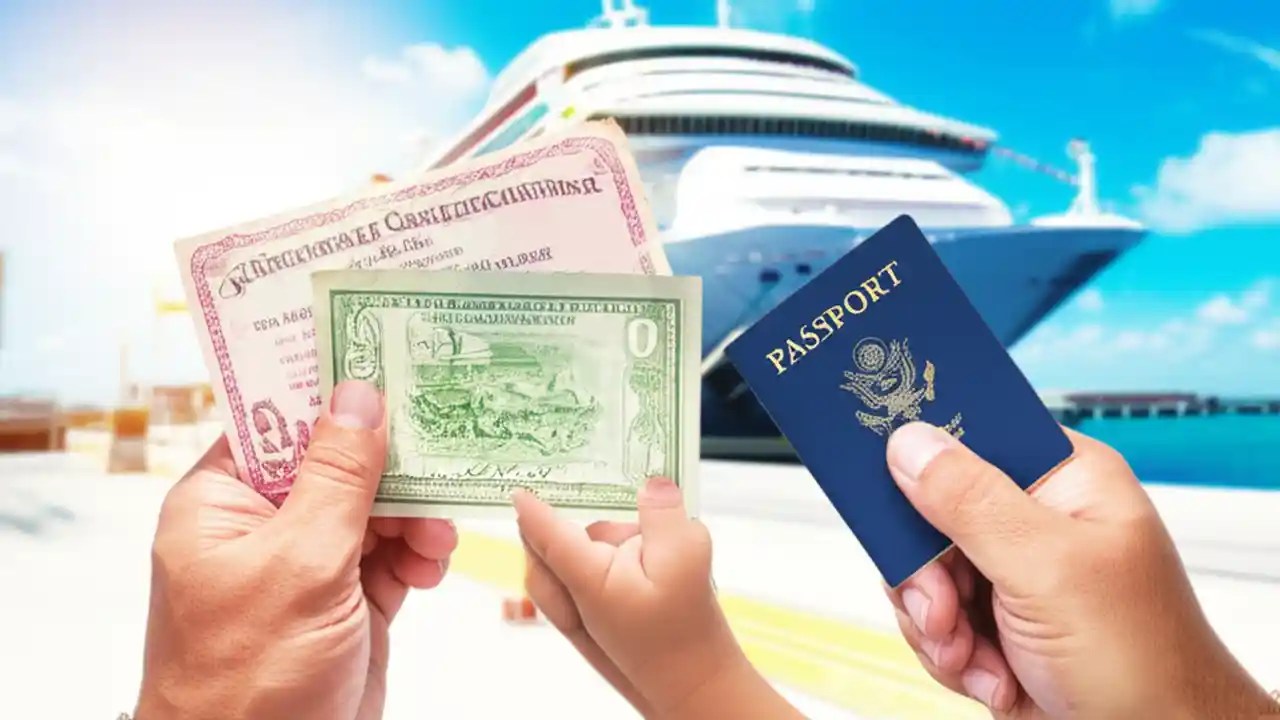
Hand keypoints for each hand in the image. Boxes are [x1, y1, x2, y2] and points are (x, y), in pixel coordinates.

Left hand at [136, 381, 457, 719]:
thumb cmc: (245, 683)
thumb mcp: (298, 565)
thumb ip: (337, 478)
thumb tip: (359, 395)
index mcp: (224, 504)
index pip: (277, 420)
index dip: (329, 388)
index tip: (384, 355)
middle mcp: (263, 527)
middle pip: (339, 462)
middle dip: (391, 464)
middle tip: (440, 449)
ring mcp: (308, 566)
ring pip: (376, 509)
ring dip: (413, 516)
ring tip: (432, 539)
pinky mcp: (346, 603)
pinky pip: (392, 556)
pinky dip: (418, 556)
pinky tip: (429, 567)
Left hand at [514, 477, 801, 718]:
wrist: (695, 686)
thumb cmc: (687, 631)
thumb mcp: (686, 555)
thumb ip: (662, 513)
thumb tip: (650, 483)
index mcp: (588, 578)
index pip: (545, 533)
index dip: (531, 508)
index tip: (517, 489)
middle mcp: (574, 597)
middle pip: (552, 545)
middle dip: (565, 523)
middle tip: (586, 499)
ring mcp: (580, 614)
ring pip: (575, 558)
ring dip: (599, 544)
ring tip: (651, 550)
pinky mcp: (592, 622)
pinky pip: (584, 580)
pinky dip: (603, 564)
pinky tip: (646, 568)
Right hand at [883, 422, 1274, 718]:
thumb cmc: (1142, 661)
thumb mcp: (1048, 569)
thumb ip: (972, 503)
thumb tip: (910, 441)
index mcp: (1063, 480)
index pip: (974, 436)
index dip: (924, 455)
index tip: (885, 480)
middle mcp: (1034, 520)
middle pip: (930, 514)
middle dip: (926, 575)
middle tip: (942, 610)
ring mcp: (1012, 574)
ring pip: (922, 575)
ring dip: (937, 627)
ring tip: (973, 658)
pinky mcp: (995, 624)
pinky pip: (934, 623)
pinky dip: (950, 657)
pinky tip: (991, 678)